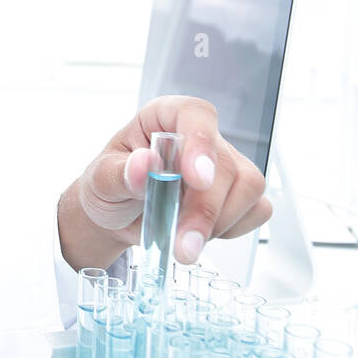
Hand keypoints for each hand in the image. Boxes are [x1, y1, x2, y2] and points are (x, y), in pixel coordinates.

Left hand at [57, 95, 270, 270]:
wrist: (117, 216)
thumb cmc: (110, 187)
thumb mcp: (100, 181)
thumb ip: (119, 173)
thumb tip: (144, 164)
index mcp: (164, 117)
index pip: (195, 114)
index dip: (201, 143)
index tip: (197, 179)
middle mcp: (198, 136)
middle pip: (226, 164)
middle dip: (205, 209)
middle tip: (183, 243)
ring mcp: (224, 164)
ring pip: (249, 186)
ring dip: (218, 223)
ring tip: (183, 243)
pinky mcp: (238, 193)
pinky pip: (257, 209)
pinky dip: (231, 230)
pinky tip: (201, 234)